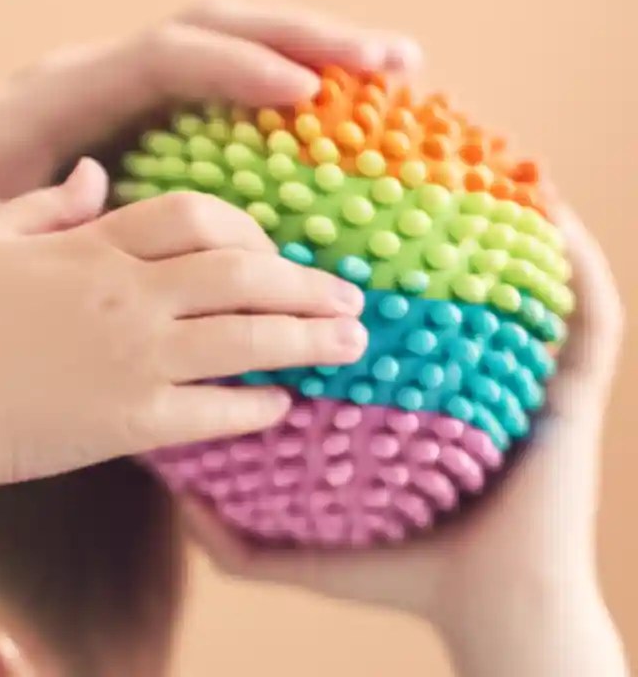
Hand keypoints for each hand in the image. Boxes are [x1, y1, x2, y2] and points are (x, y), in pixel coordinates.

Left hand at [0, 0, 421, 296]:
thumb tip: (122, 215)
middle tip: (397, 62)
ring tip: (387, 73)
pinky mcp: (101, 118)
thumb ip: (33, 232)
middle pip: (210, 24)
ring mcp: (95, 91)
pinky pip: (196, 87)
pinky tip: (316, 117)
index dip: (241, 68)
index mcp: (55, 96)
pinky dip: (260, 87)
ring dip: (298, 48)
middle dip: (304, 36)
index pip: (166, 56)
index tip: (311, 97)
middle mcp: (83, 78)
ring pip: (212, 43)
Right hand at [0, 158, 367, 486]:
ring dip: (308, 340)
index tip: (276, 249)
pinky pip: (215, 411)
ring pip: (247, 340)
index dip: (249, 229)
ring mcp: (132, 361)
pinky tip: (283, 404)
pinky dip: (257, 405)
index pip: (197, 217)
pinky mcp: (129, 422)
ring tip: (351, 344)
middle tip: (350, 298)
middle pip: (243, 274)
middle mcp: (125, 299)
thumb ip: (47, 205)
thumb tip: (96, 175)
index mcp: (94, 250)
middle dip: (306, 284)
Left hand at [181, 191, 624, 635]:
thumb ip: (226, 531)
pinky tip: (546, 206)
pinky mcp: (570, 386)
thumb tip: (173, 494)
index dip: (329, 262)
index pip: (366, 311)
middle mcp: (457, 366)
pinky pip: (582, 308)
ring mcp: (515, 370)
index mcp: (402, 389)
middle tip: (363, 158)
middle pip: (432, 273)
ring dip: (493, 208)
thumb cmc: (400, 576)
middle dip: (404, 211)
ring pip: (509, 271)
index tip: (290, 216)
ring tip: (467, 143)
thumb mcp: (295, 547)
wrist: (488, 612)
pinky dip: (570, 254)